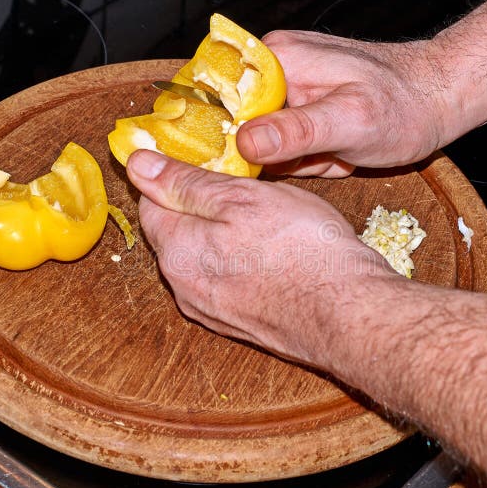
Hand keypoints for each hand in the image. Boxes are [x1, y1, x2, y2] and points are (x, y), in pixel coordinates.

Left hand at [126, 150, 396, 364]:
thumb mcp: (241, 197)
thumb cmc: (302, 249)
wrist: (348, 314)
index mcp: (176, 251)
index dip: (174, 176)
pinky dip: (242, 264)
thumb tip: (137, 164)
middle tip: (244, 188)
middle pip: (177, 233)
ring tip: (266, 221)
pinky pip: (228, 282)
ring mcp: (212, 311)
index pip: (151, 202)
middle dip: (201, 207)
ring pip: (204, 258)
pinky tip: (273, 255)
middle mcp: (184, 288)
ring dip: (224, 237)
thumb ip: (185, 183)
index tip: (205, 163)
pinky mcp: (240, 324)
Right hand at [236, 31, 449, 176]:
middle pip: (240, 131)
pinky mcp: (300, 113)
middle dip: (281, 157)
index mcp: (275, 60)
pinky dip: (312, 159)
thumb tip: (245, 143)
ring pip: (266, 146)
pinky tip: (339, 151)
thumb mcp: (350, 121)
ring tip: (339, 149)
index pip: (220, 103)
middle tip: (324, 152)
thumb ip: (296, 132)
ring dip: (301, 161)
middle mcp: (274, 72)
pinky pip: (286, 149)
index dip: (234, 140)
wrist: (438, 100)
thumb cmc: (404, 105)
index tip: (269, 158)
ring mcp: (287, 93)